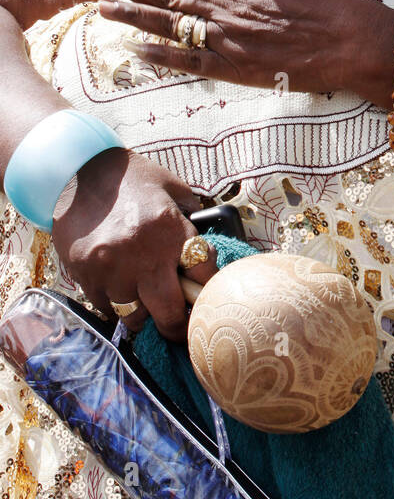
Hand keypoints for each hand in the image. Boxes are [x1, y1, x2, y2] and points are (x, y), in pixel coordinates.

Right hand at [52, 147, 214, 341]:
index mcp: (170, 230)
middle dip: (180, 325)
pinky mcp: (85, 277)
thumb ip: (192, 217)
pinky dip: (118, 306)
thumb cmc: (133, 179)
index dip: (209, 287)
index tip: (207, 294)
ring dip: (146, 315)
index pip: (204, 276)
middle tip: (184, 326)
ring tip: (149, 303)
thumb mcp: (173, 188)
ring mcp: (111, 271)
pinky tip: (123, 291)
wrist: (79, 172)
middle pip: (170, 314)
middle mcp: (142, 256)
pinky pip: (108, 309)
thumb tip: (209, 247)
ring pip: (136, 318)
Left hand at [88, 0, 393, 94]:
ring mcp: (229, 40)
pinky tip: (137, 50)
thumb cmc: (332, 4)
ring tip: (104, 9)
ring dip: (135, 16)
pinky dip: (163, 56)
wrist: (353, 44)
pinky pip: (192, 62)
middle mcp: (228, 10)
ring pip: (172, 25)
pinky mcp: (237, 69)